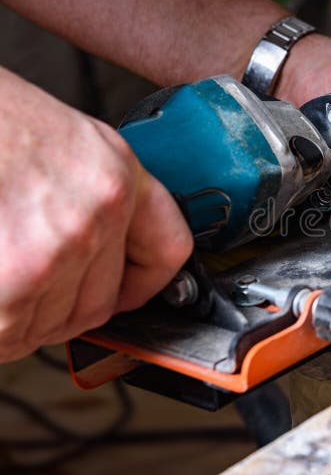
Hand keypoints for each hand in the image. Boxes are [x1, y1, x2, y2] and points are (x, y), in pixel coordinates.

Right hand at [0, 68, 192, 361]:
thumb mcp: (56, 142)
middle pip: (100, 302)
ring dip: (17, 319)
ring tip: (0, 279)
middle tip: (24, 291)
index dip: (145, 282)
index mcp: (115, 169)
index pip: (168, 249)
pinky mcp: (14, 280)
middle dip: (60, 309)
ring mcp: (58, 246)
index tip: (125, 292)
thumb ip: (85, 198)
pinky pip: (8, 334)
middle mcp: (99, 208)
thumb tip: (93, 259)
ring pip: (50, 324)